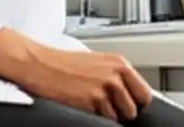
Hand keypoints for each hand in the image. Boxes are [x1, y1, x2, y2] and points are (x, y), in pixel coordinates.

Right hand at [25, 47, 152, 121]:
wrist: (39, 64)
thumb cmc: (63, 63)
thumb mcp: (96, 63)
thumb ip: (115, 76)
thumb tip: (128, 93)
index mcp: (119, 63)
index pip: (144, 93)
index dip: (136, 103)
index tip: (131, 106)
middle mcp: (114, 75)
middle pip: (132, 109)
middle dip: (121, 111)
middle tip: (105, 106)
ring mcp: (103, 88)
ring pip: (116, 117)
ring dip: (105, 115)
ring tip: (90, 104)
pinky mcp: (90, 100)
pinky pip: (100, 120)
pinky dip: (92, 116)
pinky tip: (81, 106)